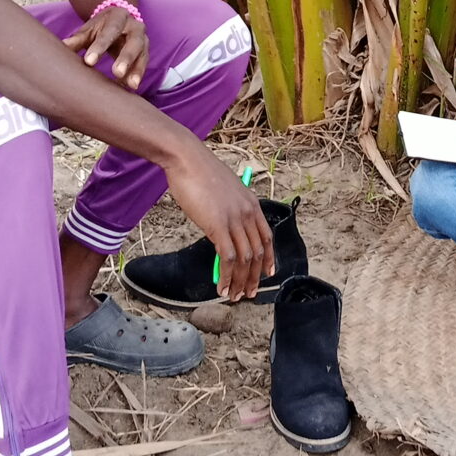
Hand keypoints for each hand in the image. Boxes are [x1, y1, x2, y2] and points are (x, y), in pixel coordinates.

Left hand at [62, 5, 149, 90]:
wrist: (120, 19)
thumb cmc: (101, 27)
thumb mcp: (90, 29)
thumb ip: (78, 38)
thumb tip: (63, 46)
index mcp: (118, 17)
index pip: (110, 31)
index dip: (100, 46)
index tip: (89, 62)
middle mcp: (135, 27)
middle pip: (133, 42)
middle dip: (126, 58)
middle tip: (117, 72)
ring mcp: (144, 40)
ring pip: (143, 54)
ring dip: (137, 70)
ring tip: (131, 85)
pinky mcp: (146, 52)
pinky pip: (143, 64)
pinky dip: (137, 75)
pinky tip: (130, 87)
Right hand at [167, 155, 273, 298]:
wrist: (187, 159)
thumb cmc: (199, 172)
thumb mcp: (222, 191)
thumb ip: (228, 209)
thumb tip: (222, 228)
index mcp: (251, 204)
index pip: (267, 237)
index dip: (268, 258)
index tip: (267, 273)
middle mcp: (248, 213)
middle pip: (258, 252)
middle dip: (253, 277)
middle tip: (247, 293)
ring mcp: (235, 219)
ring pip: (245, 259)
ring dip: (240, 281)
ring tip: (233, 296)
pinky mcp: (219, 226)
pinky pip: (228, 258)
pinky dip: (227, 276)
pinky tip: (221, 287)